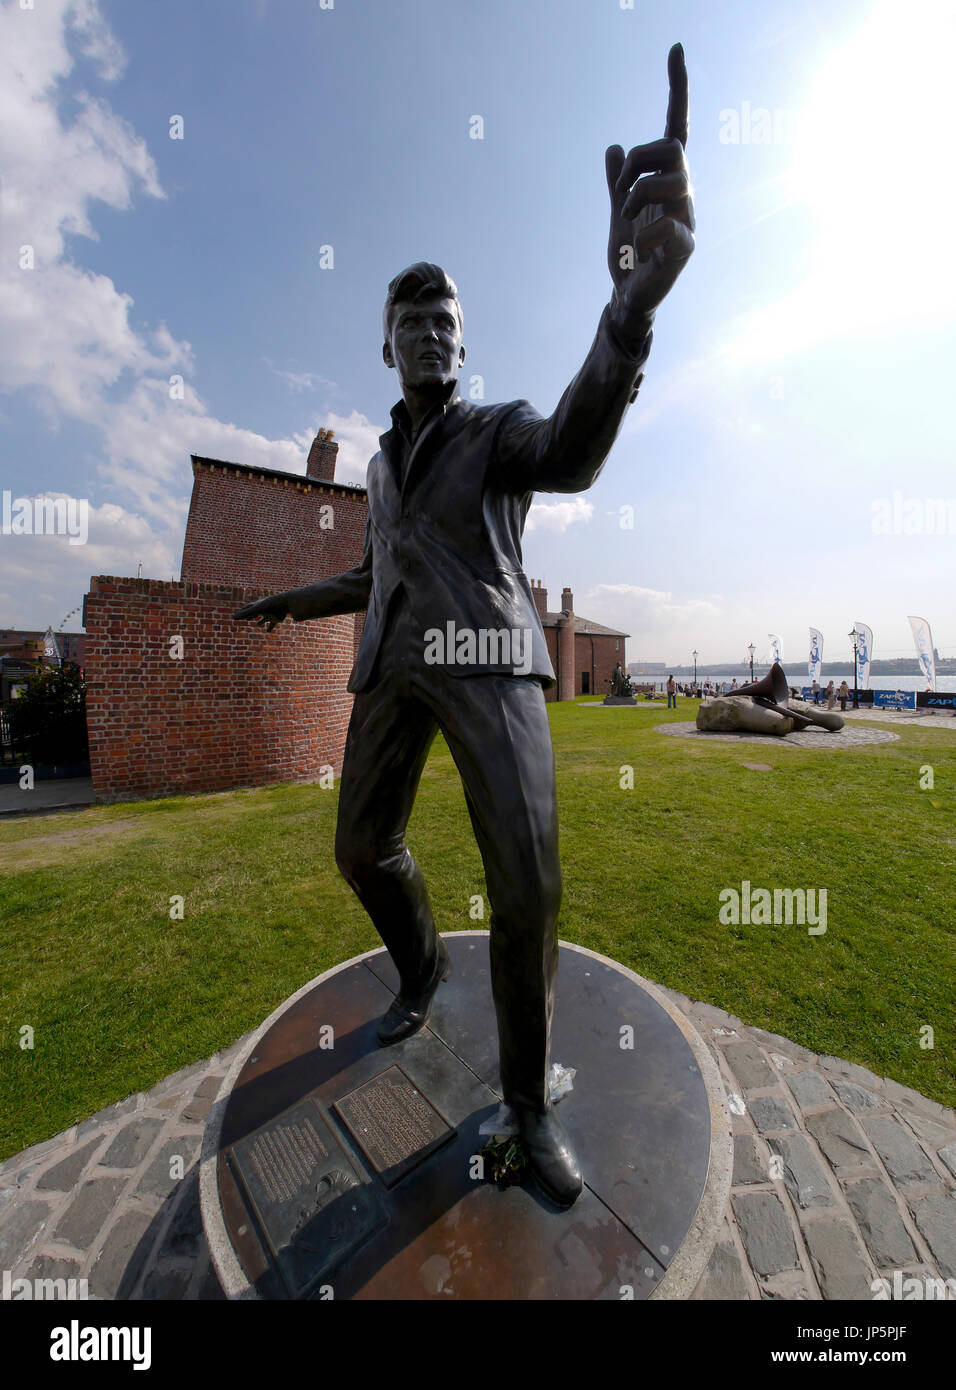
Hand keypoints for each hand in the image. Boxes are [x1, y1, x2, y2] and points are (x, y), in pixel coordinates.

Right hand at [233, 595, 289, 631]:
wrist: (285, 603)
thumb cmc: (269, 605)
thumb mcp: (255, 610)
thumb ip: (244, 614)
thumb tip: (233, 617)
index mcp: (257, 606)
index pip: (247, 609)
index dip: (242, 612)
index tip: (237, 615)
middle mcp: (263, 610)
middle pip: (255, 613)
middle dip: (250, 616)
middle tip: (245, 619)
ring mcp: (270, 614)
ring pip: (264, 619)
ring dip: (261, 621)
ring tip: (257, 624)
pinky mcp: (276, 619)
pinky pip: (272, 624)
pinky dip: (270, 628)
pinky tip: (268, 632)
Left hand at [605, 43, 694, 337]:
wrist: (628, 297)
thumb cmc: (628, 255)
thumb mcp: (616, 212)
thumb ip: (617, 182)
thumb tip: (613, 146)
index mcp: (669, 182)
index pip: (676, 129)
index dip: (677, 89)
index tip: (675, 49)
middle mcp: (684, 195)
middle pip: (672, 150)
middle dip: (637, 164)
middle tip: (620, 191)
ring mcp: (688, 221)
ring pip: (672, 183)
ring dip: (636, 198)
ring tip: (626, 221)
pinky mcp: (685, 250)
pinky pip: (671, 228)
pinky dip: (644, 236)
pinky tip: (637, 251)